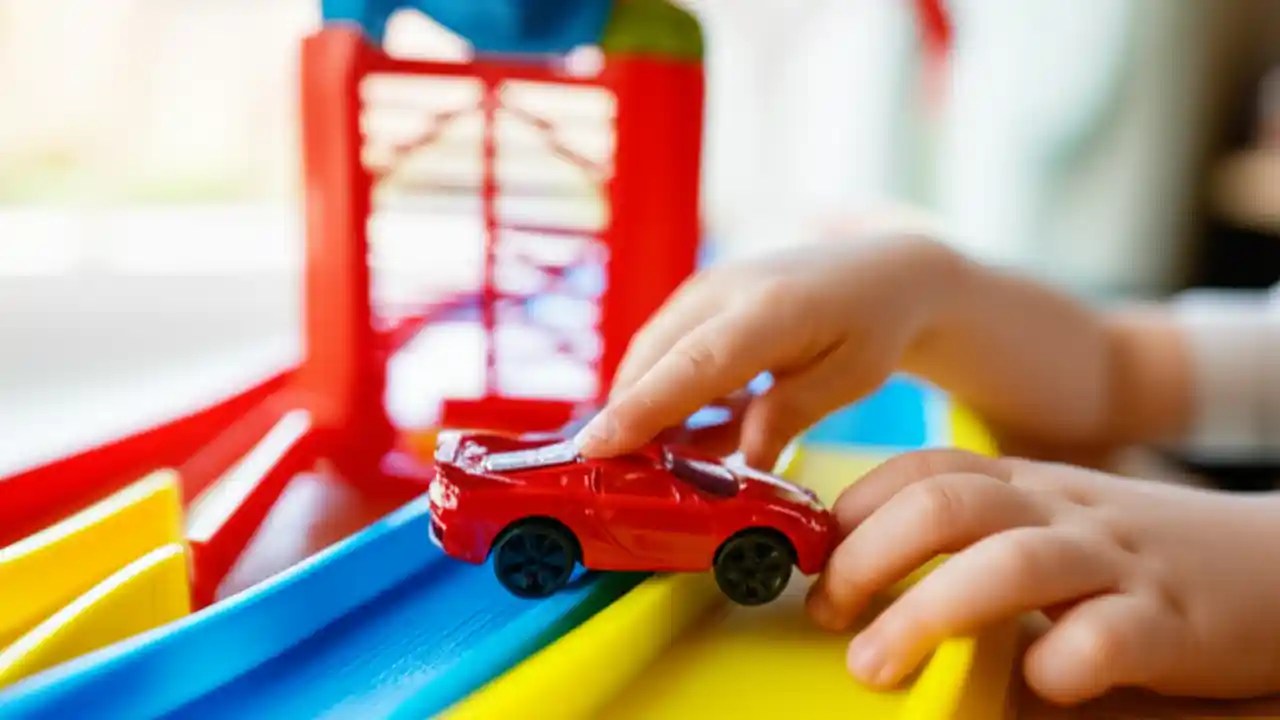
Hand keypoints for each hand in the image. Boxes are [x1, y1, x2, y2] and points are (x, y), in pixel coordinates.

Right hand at [575, 228, 966, 468]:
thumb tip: (740, 463)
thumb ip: (788, 417)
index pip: (691, 367)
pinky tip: (692, 433)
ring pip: (650, 359)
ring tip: (659, 463)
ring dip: (646, 411)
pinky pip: (664, 353)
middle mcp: (724, 291)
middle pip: (653, 362)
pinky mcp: (696, 302)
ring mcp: (704, 291)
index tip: (595, 448)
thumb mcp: (849, 380)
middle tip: (618, 481)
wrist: (882, 271)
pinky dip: (665, 395)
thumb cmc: (871, 327)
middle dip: (628, 421)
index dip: (640, 411)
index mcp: (769, 311)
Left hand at [806, 449, 1279, 704]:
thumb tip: (855, 564)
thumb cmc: (1136, 553)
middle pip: (946, 507)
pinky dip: (1061, 662)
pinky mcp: (1172, 624)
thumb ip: (972, 530)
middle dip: (866, 559)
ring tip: (875, 665)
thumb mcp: (1048, 520)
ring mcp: (1117, 563)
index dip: (851, 512)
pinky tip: (1038, 680)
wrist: (1278, 562)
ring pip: (1011, 564)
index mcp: (1025, 485)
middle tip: (828, 616)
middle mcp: (1061, 511)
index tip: (811, 563)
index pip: (921, 470)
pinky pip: (1108, 637)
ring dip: (926, 613)